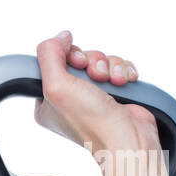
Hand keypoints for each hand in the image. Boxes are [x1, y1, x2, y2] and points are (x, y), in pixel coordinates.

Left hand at [33, 30, 157, 149]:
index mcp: (47, 100)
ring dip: (111, 66)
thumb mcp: (56, 85)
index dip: (68, 55)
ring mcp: (93, 96)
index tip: (76, 64)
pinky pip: (118, 67)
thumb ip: (49, 54)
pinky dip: (123, 71)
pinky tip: (124, 83)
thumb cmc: (92, 121)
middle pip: (80, 58)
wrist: (128, 138)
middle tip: (97, 76)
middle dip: (93, 61)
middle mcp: (69, 98)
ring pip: (101, 61)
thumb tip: (61, 36)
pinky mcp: (115, 93)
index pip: (53, 61)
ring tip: (113, 82)